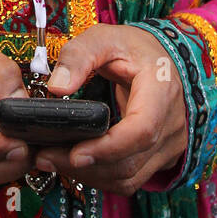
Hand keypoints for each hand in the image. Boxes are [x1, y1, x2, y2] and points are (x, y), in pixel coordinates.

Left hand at [33, 24, 186, 196]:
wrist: (159, 60)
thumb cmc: (131, 48)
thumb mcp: (103, 39)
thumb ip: (78, 57)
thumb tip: (56, 88)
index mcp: (162, 89)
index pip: (143, 130)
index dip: (109, 147)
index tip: (74, 154)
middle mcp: (172, 122)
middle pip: (130, 161)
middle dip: (85, 165)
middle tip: (44, 157)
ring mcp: (170, 144)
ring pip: (129, 176)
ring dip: (89, 175)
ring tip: (52, 160)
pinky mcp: (161, 157)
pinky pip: (131, 178)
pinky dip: (101, 177)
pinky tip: (75, 165)